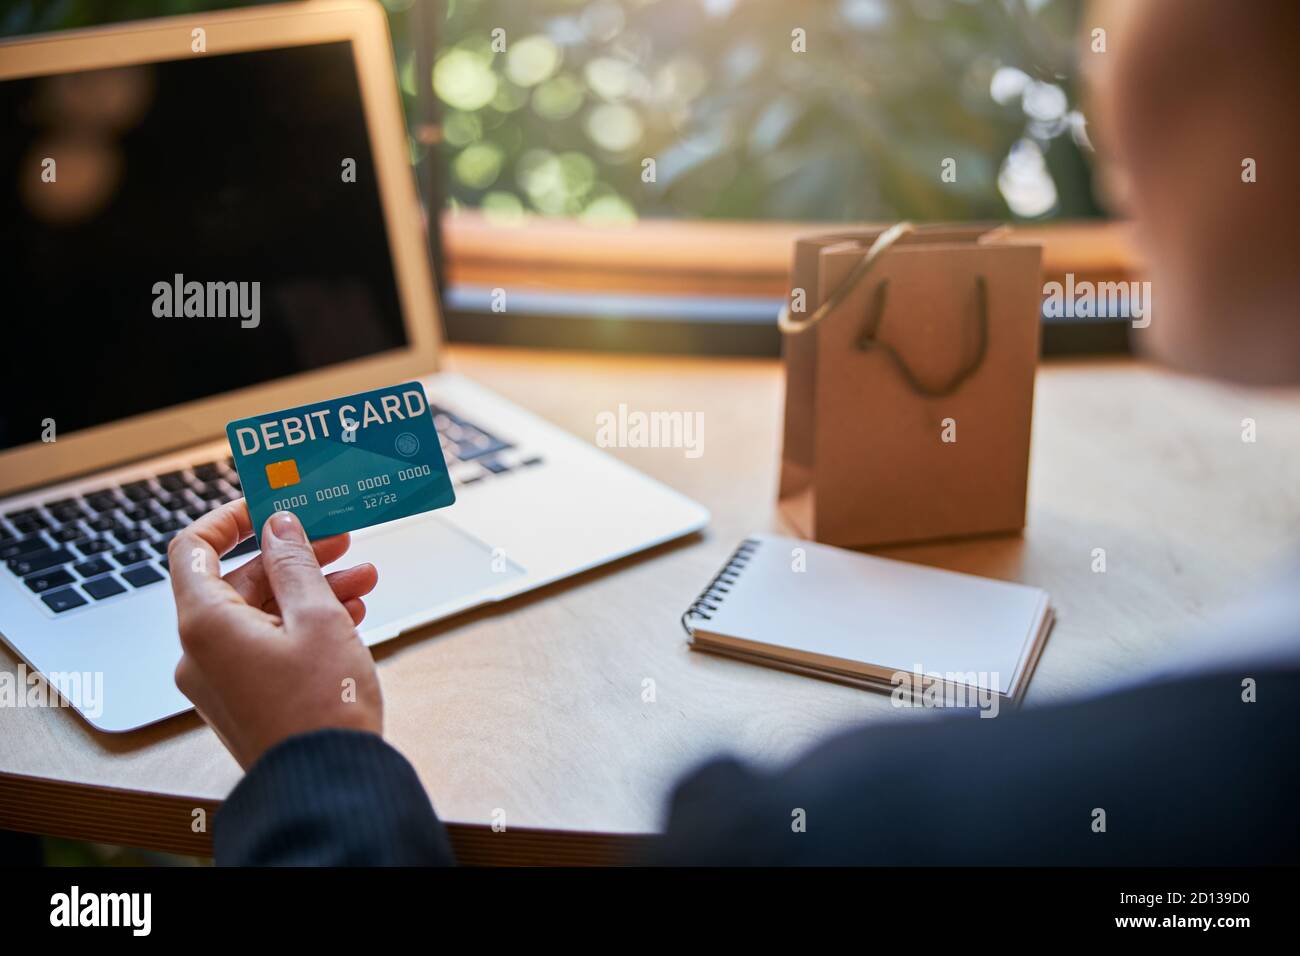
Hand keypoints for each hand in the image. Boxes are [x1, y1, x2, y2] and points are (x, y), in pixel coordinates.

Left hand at [168, 500, 381, 768]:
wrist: (326, 784)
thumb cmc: (320, 708)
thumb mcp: (317, 618)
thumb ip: (295, 563)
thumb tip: (278, 526)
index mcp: (205, 624)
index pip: (193, 548)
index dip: (230, 519)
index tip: (269, 505)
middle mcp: (201, 651)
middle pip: (237, 581)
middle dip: (294, 556)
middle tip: (339, 539)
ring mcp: (221, 678)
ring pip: (260, 613)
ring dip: (309, 589)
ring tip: (362, 579)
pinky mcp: (245, 698)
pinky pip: (267, 644)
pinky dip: (303, 624)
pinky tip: (349, 614)